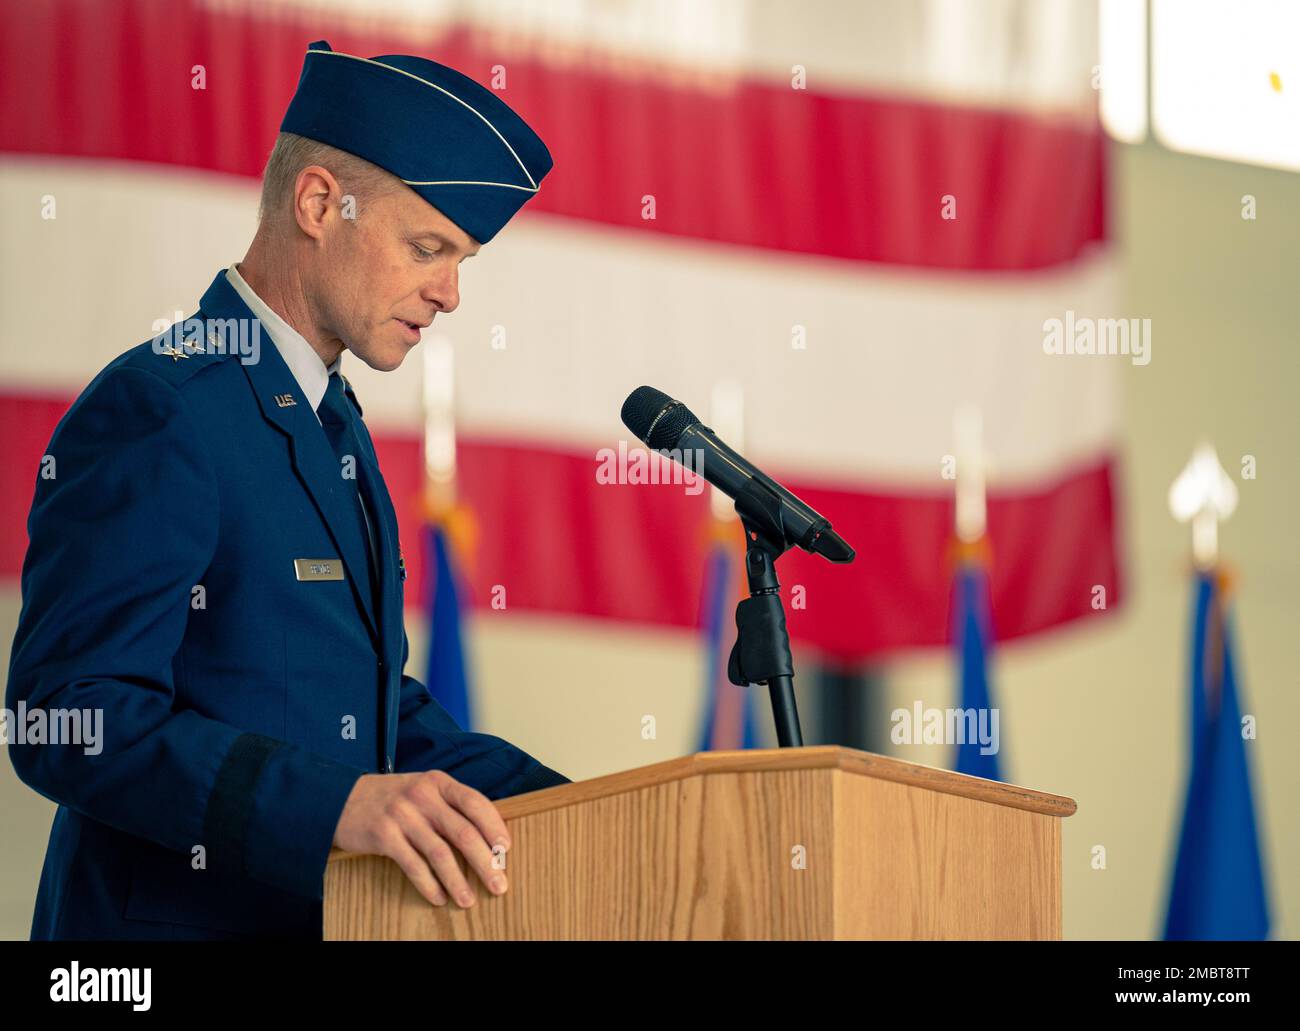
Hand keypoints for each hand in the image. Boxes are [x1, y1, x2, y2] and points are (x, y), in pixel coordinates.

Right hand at [333, 770, 510, 906]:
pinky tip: (439, 898)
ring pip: (440, 853)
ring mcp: (402, 815)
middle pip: (463, 832)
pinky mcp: (384, 835)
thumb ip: (449, 806)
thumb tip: (486, 836)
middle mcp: (423, 795)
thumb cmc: (392, 798)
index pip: (476, 802)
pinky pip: (413, 865)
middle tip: (499, 884)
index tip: (505, 850)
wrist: (341, 798)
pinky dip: (429, 885)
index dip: (494, 827)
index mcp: (438, 782)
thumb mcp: (423, 789)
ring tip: (469, 900)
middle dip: (485, 861)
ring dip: (458, 881)